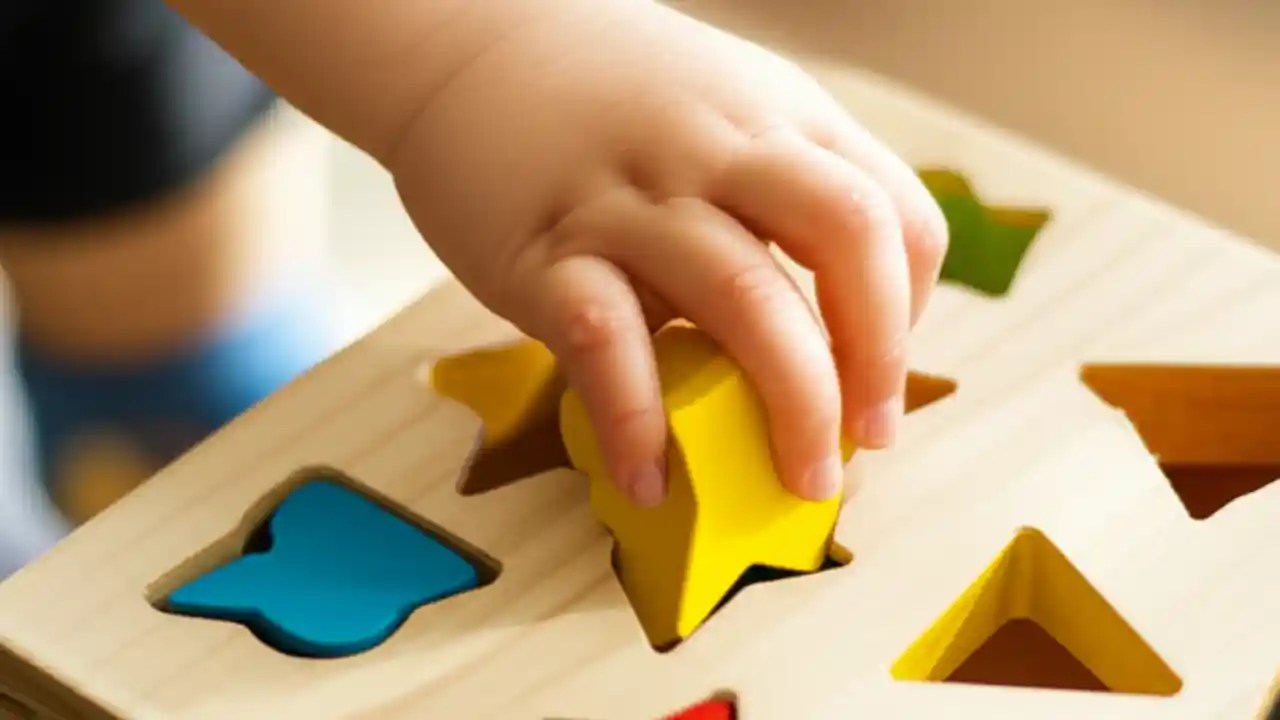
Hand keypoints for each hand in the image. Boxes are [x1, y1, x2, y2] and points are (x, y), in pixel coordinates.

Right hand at [386, 0, 947, 506]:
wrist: (462, 42)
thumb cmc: (602, 94)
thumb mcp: (719, 104)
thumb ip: (780, 182)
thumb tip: (835, 310)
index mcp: (775, 117)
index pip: (892, 211)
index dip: (905, 310)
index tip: (879, 374)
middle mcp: (715, 150)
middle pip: (846, 237)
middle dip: (876, 356)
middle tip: (863, 440)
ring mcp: (630, 199)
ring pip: (743, 297)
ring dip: (790, 406)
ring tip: (796, 478)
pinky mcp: (543, 253)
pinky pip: (606, 344)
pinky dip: (637, 423)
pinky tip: (650, 477)